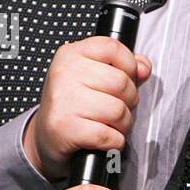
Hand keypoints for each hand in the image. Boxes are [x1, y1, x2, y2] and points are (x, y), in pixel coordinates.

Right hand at [21, 36, 151, 180]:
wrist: (45, 137)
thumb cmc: (73, 105)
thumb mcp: (94, 76)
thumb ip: (123, 67)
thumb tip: (143, 68)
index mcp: (71, 54)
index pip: (113, 48)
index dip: (129, 66)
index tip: (124, 78)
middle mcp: (64, 73)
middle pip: (121, 83)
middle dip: (128, 101)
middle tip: (115, 108)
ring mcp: (63, 100)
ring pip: (118, 110)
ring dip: (122, 125)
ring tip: (110, 125)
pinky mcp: (65, 127)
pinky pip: (108, 135)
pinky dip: (114, 142)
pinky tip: (103, 139)